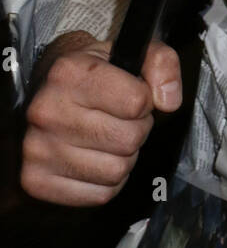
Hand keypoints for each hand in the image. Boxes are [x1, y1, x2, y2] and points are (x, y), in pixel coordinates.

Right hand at [21, 31, 181, 205]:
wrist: (48, 91)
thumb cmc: (96, 73)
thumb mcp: (131, 52)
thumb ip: (161, 63)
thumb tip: (169, 101)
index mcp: (69, 72)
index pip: (136, 102)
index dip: (145, 100)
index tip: (133, 95)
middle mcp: (46, 111)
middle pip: (129, 139)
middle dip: (137, 130)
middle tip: (121, 119)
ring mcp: (37, 149)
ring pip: (116, 171)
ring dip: (124, 157)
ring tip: (109, 137)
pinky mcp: (36, 181)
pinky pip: (100, 195)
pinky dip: (108, 181)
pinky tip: (95, 157)